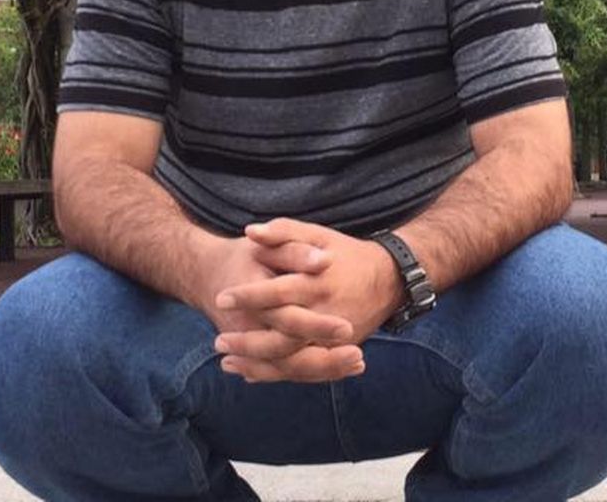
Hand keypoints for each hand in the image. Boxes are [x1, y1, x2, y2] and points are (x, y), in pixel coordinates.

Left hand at [213, 218, 402, 382]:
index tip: (222, 298)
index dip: (249, 296)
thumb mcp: (317, 235)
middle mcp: (326, 315)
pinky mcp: (335, 352)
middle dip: (249, 342)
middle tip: (218, 340)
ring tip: (226, 361)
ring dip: (257, 364)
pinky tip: (249, 372)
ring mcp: (333, 339)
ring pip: (291, 361)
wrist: (387, 279)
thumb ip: (284, 232)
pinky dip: (275, 374)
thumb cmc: (345, 253)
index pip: (279, 293)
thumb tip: (251, 232)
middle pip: (283, 336)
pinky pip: (303, 370)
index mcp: (319, 282)